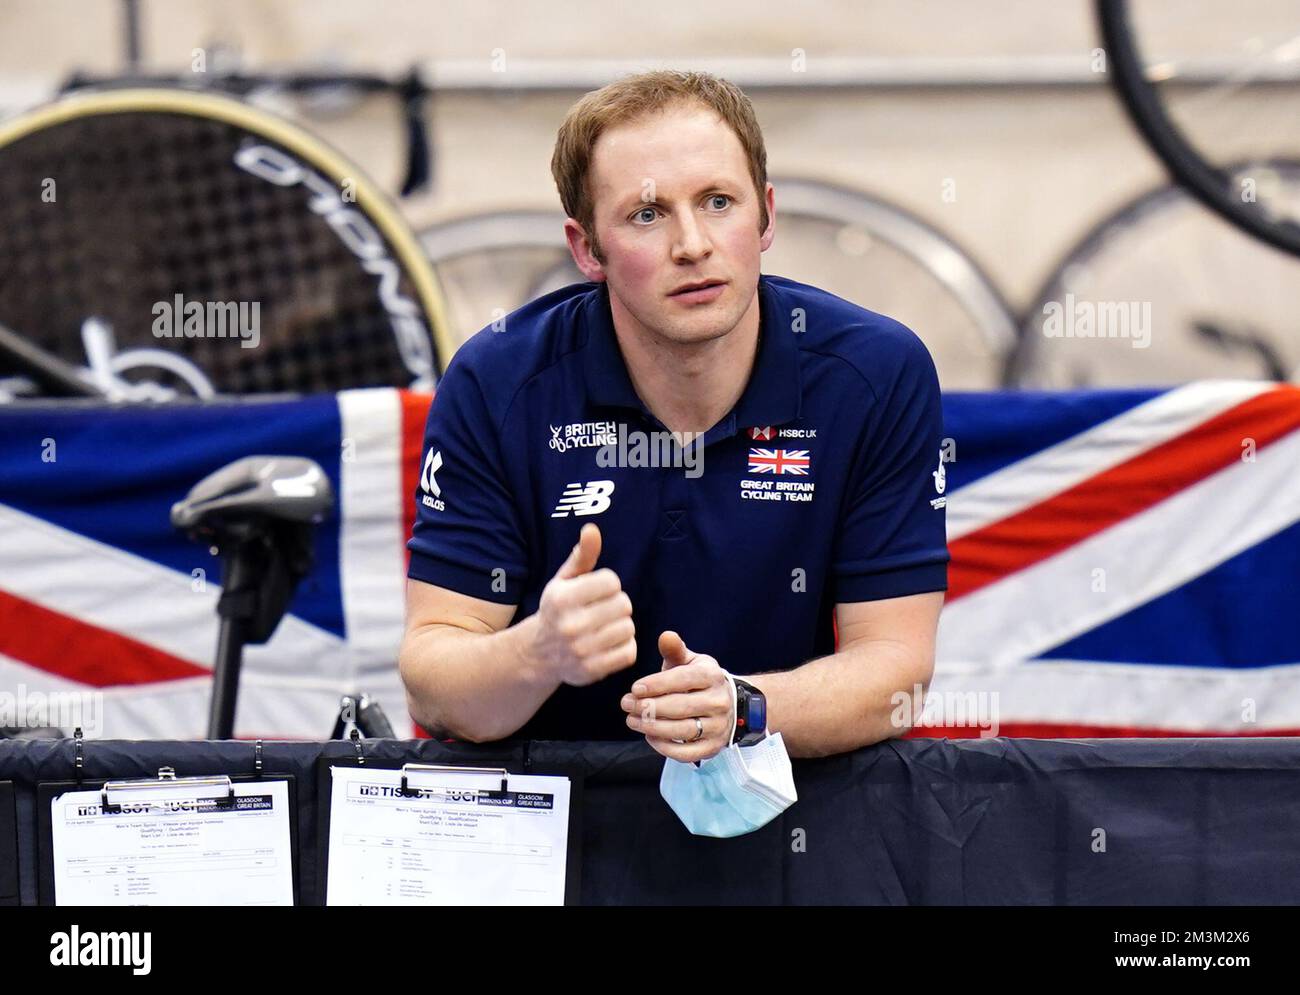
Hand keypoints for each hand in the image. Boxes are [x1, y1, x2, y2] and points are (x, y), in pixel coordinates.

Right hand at [532, 523, 636, 686]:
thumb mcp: (563, 580)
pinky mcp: (591, 671)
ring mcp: (580, 650)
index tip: (597, 592)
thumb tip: (592, 530)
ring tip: (606, 627)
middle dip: (618, 605)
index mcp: (561, 598)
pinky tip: (610, 644)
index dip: (609, 585)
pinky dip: (625, 647)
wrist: (538, 654)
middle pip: (623, 604)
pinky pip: (629, 652)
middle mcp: (569, 625)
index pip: (611, 581)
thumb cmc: (557, 610)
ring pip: (628, 628)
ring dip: (622, 626)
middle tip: (604, 610)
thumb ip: (581, 555)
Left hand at [621, 630, 734, 762]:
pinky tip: (649, 736)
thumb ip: (675, 650)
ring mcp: (718, 727)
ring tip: (632, 720)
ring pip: (682, 731)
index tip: (634, 688)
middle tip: (626, 704)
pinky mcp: (712, 747)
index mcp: (711, 676)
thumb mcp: (690, 662)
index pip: (683, 680)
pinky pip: (686, 753)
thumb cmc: (699, 681)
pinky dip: (664, 747)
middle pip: (680, 707)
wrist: (729, 705)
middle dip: (648, 707)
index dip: (657, 684)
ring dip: (652, 727)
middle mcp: (718, 702)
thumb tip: (665, 636)